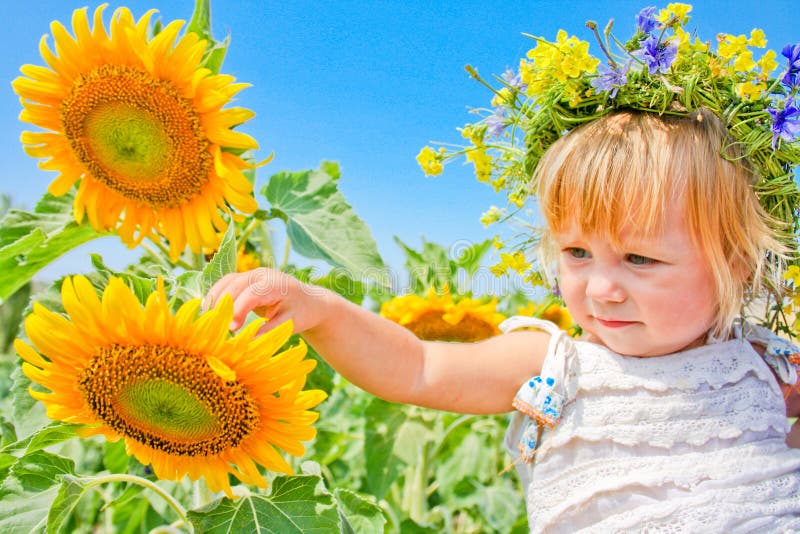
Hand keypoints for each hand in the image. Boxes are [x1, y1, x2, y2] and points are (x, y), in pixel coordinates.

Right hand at [203, 268, 331, 333]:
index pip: (252, 293)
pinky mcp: (245, 278)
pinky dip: (217, 296)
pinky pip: (226, 283)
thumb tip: (246, 342)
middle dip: (223, 305)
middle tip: (214, 327)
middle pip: (235, 284)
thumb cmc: (301, 313)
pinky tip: (211, 312)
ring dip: (215, 299)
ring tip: (208, 321)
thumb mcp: (288, 325)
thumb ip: (268, 331)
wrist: (309, 301)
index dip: (239, 310)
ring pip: (227, 281)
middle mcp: (262, 274)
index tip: (232, 329)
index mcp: (276, 284)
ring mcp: (253, 274)